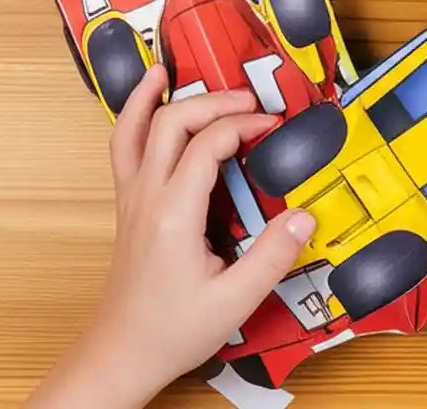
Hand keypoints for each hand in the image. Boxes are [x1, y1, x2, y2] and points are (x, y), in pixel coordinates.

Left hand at [29, 65, 316, 407]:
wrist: (122, 354)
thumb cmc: (170, 331)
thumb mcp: (235, 300)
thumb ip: (272, 256)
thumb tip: (304, 216)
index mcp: (174, 214)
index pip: (208, 145)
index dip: (243, 125)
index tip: (272, 126)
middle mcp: (146, 198)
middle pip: (171, 123)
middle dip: (212, 102)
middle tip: (248, 100)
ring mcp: (132, 200)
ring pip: (134, 131)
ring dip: (151, 98)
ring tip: (166, 72)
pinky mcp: (128, 208)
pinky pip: (125, 150)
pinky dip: (134, 121)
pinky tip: (146, 111)